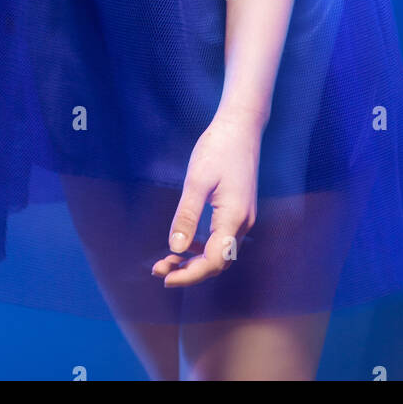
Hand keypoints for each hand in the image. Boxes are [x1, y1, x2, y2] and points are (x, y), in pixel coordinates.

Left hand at [151, 107, 261, 288]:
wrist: (240, 126)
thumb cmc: (218, 148)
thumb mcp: (196, 180)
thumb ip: (186, 215)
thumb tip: (175, 249)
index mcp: (234, 217)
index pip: (213, 262)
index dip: (189, 275)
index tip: (164, 277)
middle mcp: (243, 222)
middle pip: (217, 262)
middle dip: (189, 272)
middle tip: (158, 270)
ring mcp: (243, 216)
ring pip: (220, 252)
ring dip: (195, 261)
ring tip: (167, 261)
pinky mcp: (239, 210)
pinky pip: (221, 239)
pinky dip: (203, 247)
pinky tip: (186, 245)